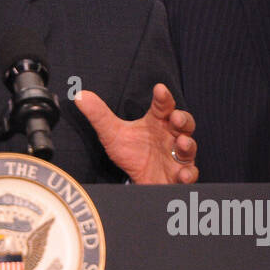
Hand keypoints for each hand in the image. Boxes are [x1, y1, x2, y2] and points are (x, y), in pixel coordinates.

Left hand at [74, 83, 196, 183]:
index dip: (163, 98)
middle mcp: (171, 137)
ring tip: (181, 143)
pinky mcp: (179, 177)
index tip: (159, 89)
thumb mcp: (112, 134)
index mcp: (157, 122)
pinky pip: (189, 174)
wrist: (138, 180)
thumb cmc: (133, 153)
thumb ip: (99, 116)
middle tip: (176, 118)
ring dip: (188, 145)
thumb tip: (80, 95)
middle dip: (183, 120)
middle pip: (183, 124)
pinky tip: (183, 174)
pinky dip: (188, 174)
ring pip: (189, 148)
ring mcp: (177, 157)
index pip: (162, 106)